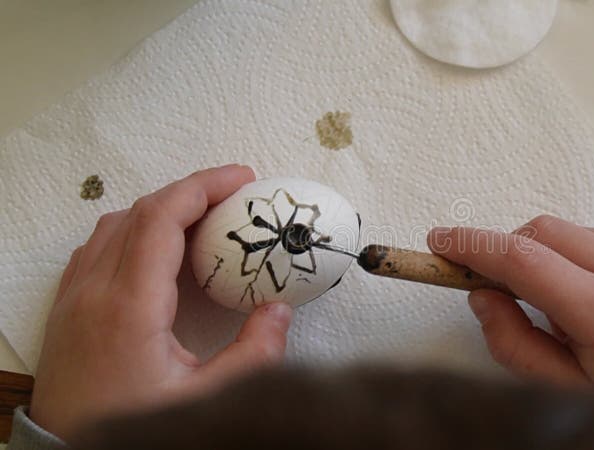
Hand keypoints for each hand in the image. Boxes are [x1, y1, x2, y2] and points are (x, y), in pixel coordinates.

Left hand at [30, 165, 292, 440]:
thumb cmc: (134, 431)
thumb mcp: (205, 401)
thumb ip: (253, 355)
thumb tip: (279, 310)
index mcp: (128, 306)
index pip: (162, 218)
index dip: (204, 187)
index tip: (242, 179)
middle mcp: (93, 291)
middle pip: (140, 212)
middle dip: (191, 191)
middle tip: (235, 193)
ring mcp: (73, 298)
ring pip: (114, 225)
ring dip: (160, 210)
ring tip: (203, 219)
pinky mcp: (67, 310)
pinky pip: (97, 248)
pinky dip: (133, 232)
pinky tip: (159, 251)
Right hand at [428, 215, 593, 390]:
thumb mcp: (566, 389)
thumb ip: (513, 342)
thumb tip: (483, 295)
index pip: (521, 259)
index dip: (472, 245)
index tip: (442, 240)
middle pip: (545, 232)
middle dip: (512, 250)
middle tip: (502, 285)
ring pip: (578, 234)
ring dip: (556, 259)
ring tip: (572, 308)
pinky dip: (591, 261)